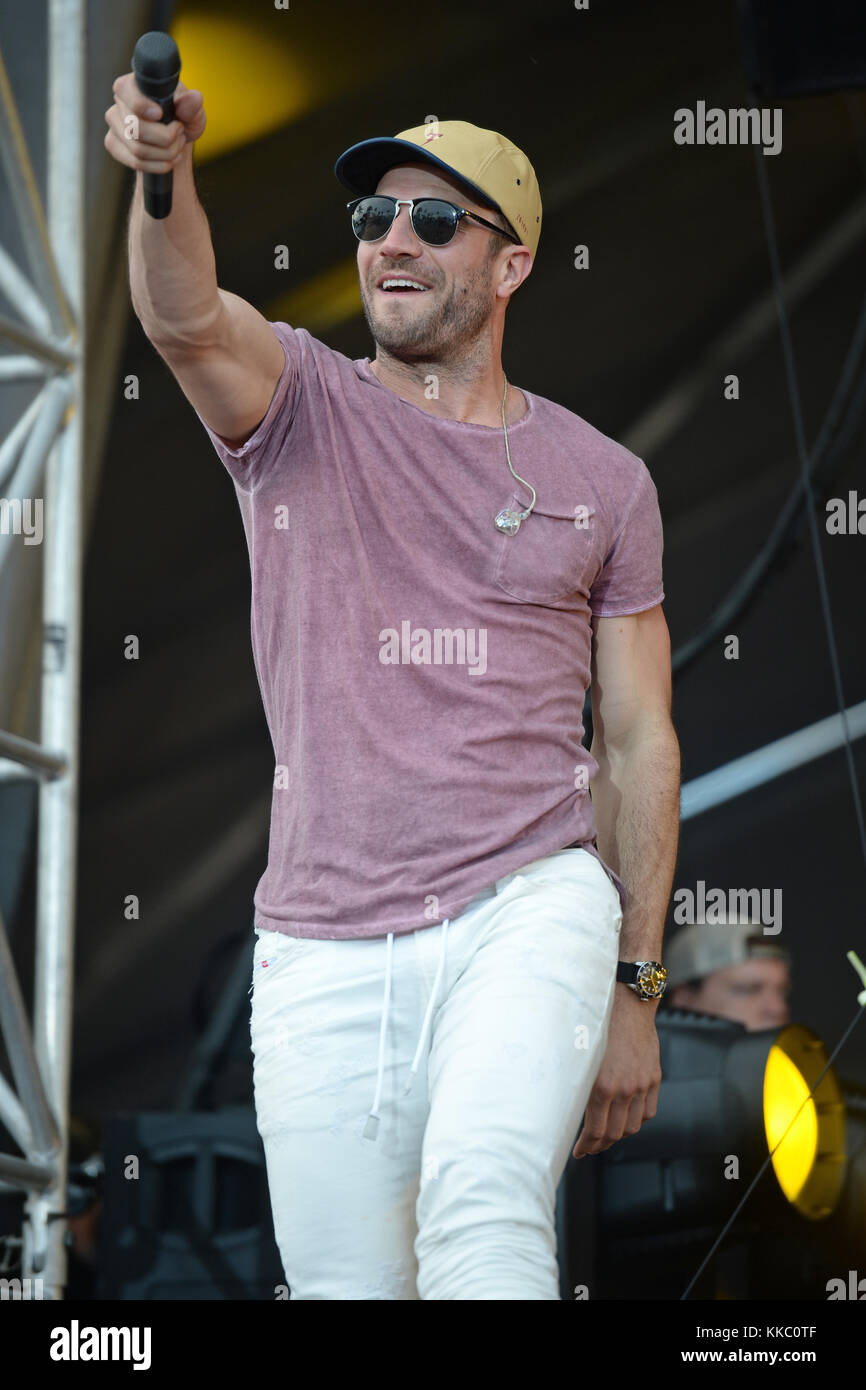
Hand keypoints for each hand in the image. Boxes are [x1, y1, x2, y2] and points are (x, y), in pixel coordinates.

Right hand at [104, 74, 205, 172]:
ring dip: (166, 153)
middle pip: (135, 127)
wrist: (175, 139)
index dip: (141, 105)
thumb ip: (192, 106)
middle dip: (166, 137)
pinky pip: (135, 162)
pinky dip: (158, 165)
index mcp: (134, 85)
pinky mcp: (113, 144)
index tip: (160, 114)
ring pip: (138, 149)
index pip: (124, 90)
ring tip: (178, 146)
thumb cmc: (183, 118)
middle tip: (180, 132)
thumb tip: (194, 98)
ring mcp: (114, 125)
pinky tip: (169, 160)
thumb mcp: (193, 111)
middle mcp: (119, 102)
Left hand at [572, 986, 660, 1157]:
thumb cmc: (596, 1023)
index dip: (586, 1146)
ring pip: (633, 1126)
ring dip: (619, 1135)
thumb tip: (565, 1108)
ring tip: (607, 1135)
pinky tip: (626, 1119)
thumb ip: (578, 1083)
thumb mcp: (580, 1055)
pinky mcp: (654, 1078)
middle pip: (615, 1133)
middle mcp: (624, 1089)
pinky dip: (637, 1120)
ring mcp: (642, 1085)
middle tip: (590, 1147)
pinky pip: (648, 1111)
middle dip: (600, 1145)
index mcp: (602, 1086)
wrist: (627, 1002)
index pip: (595, 1131)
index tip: (578, 1151)